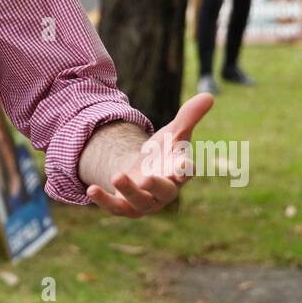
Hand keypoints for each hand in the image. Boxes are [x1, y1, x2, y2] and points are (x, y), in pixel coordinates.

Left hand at [86, 93, 213, 217]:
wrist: (141, 173)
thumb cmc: (163, 154)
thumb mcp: (174, 133)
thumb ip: (189, 116)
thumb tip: (210, 95)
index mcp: (178, 173)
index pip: (185, 172)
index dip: (185, 169)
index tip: (184, 165)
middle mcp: (164, 191)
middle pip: (164, 191)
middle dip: (156, 185)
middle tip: (147, 178)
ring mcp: (145, 202)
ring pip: (139, 201)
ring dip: (128, 190)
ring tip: (117, 175)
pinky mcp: (125, 207)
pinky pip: (115, 207)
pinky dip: (103, 200)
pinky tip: (91, 189)